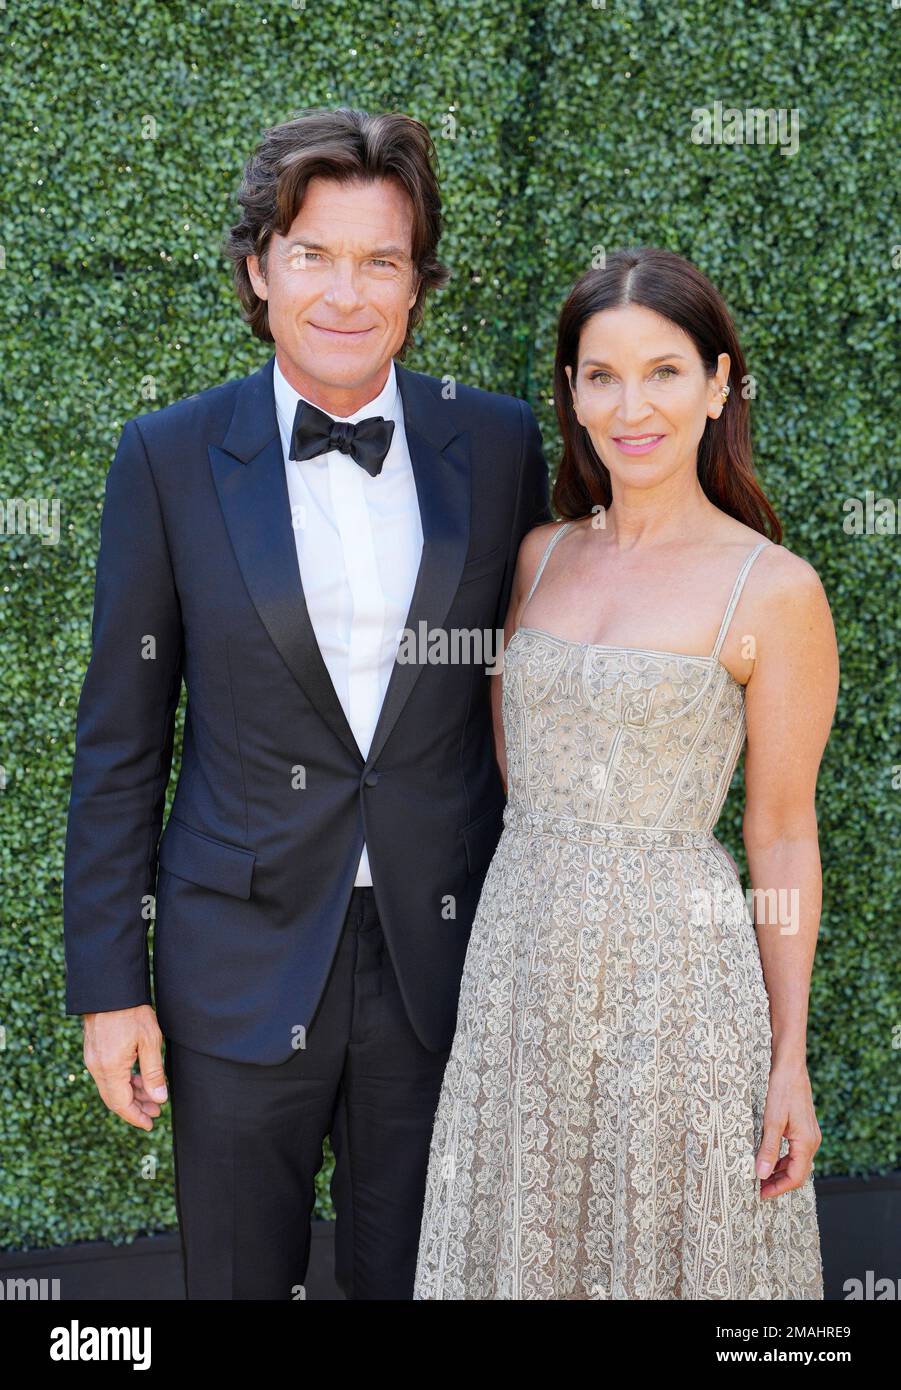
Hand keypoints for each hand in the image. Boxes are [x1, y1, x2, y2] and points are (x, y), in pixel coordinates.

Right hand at [82, 1005, 168, 1130]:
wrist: (110, 990)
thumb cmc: (132, 1012)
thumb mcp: (150, 1041)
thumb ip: (153, 1073)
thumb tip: (159, 1098)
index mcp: (110, 1068)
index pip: (121, 1104)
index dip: (136, 1117)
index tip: (150, 1124)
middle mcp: (97, 1067)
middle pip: (114, 1099)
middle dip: (135, 1107)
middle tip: (156, 1111)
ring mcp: (93, 1059)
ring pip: (111, 1087)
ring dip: (130, 1094)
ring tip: (152, 1096)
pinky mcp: (94, 1051)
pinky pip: (107, 1075)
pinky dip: (123, 1081)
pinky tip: (138, 1079)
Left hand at [755, 1060, 820, 1199]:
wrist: (790, 1065)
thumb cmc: (782, 1089)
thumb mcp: (771, 1121)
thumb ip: (767, 1149)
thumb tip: (761, 1174)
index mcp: (806, 1142)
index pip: (796, 1177)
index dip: (778, 1188)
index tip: (760, 1194)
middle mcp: (811, 1141)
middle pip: (798, 1172)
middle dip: (778, 1183)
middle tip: (758, 1189)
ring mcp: (809, 1134)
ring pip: (796, 1162)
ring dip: (779, 1172)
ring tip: (760, 1177)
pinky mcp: (803, 1127)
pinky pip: (794, 1151)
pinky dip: (782, 1159)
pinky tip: (768, 1159)